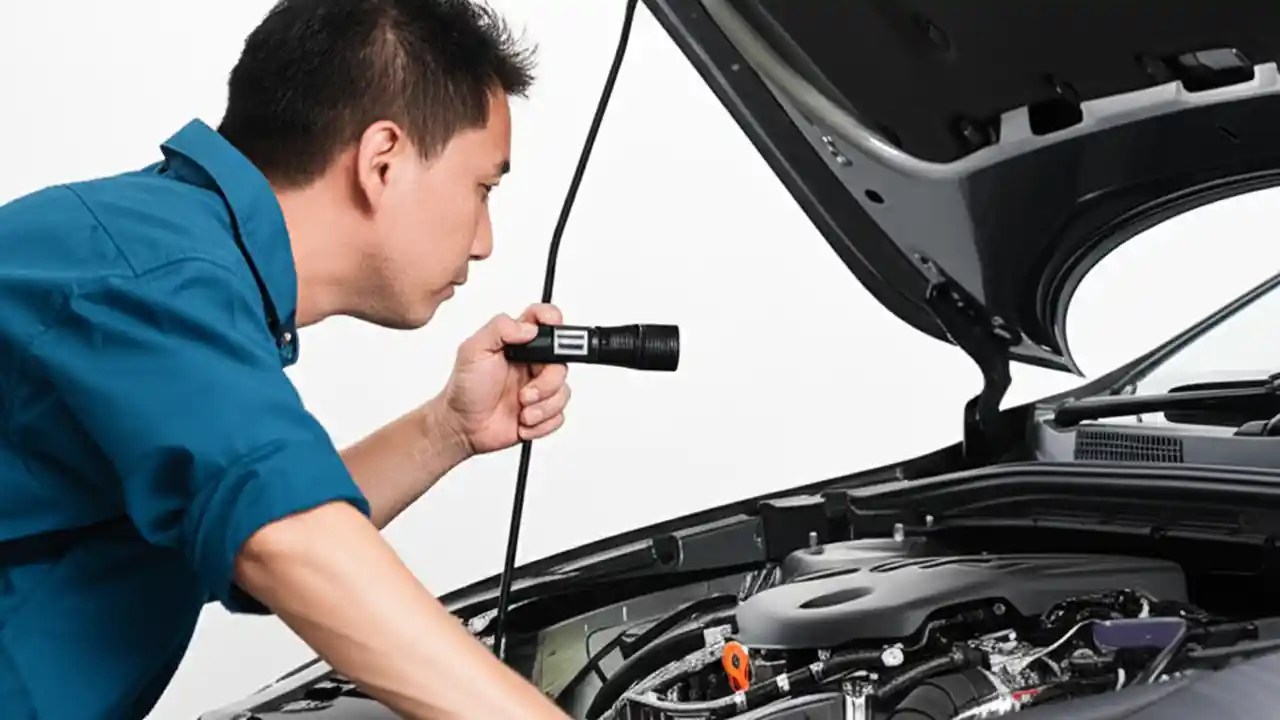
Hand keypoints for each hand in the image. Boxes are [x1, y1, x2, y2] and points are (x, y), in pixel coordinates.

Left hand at [435, 304, 570, 454]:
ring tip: (522, 409)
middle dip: (548, 382)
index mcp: (518, 343)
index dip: (552, 318)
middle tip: (526, 393)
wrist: (463, 427)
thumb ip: (500, 328)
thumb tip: (528, 327)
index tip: (550, 329)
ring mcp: (539, 387)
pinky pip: (558, 416)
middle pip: (562, 362)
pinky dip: (541, 423)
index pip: (544, 319)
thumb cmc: (465, 388)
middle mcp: (532, 363)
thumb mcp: (473, 350)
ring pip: (563, 391)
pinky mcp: (543, 411)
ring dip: (542, 406)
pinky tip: (523, 421)